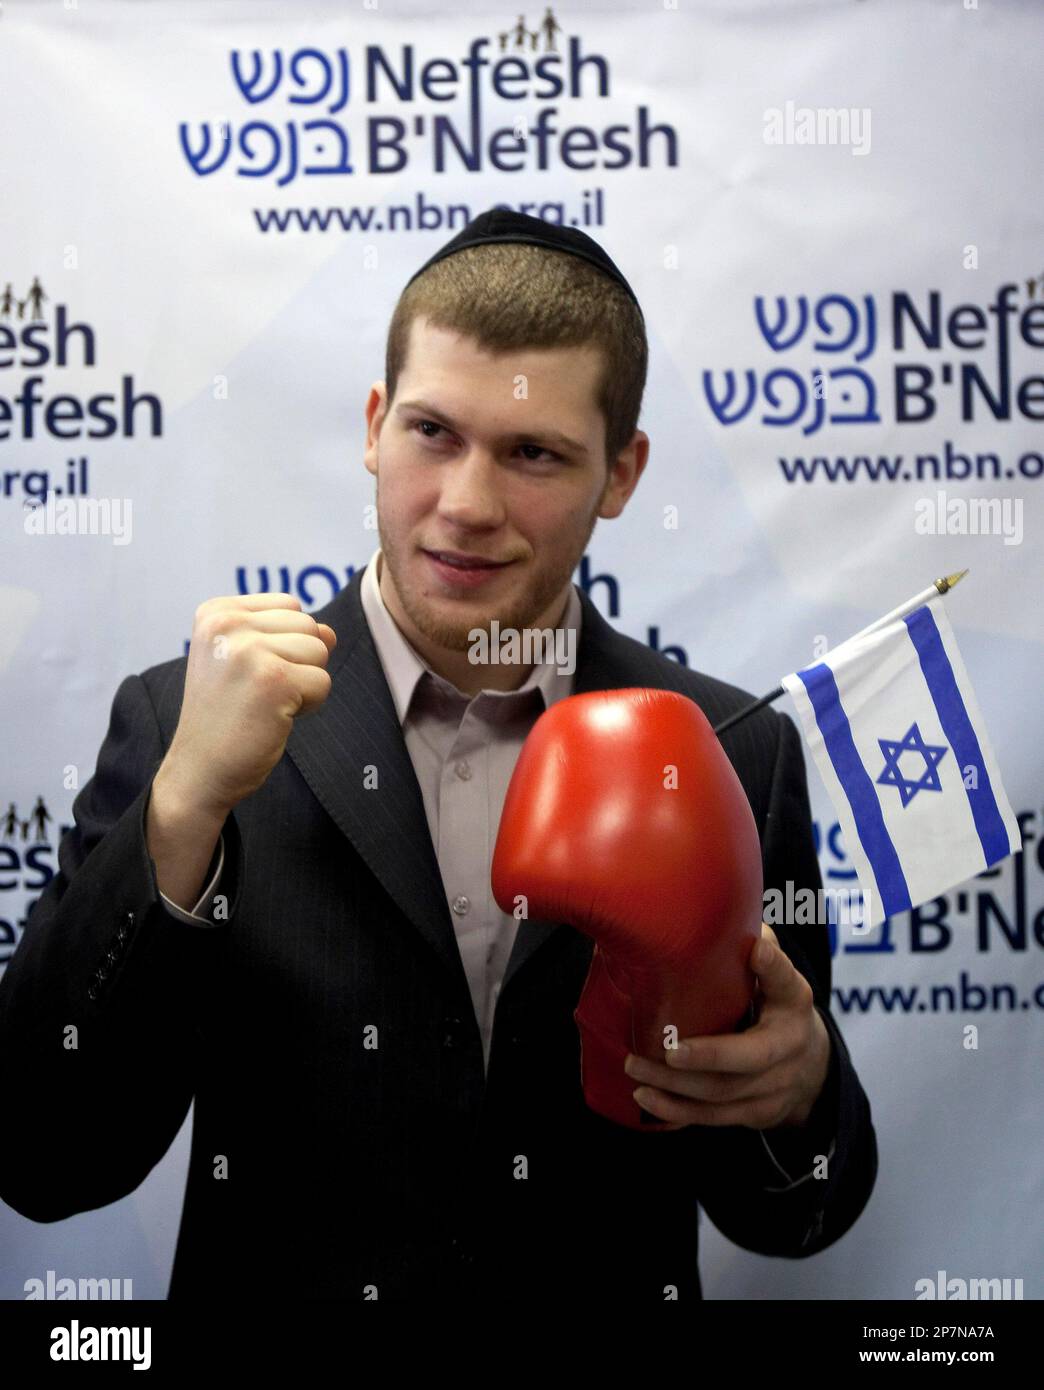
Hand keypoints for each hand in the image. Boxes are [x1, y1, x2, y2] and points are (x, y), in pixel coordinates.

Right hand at [160, 593, 336, 819]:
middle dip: (299, 662)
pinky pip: (323, 682)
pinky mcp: (273, 680)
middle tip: (260, 693)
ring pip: (320, 650)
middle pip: (308, 626)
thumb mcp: (248, 661)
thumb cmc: (227, 715)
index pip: (289, 606)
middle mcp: (227, 624)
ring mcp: (249, 650)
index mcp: (216, 612)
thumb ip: (287, 636)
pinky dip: (309, 705)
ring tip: (267, 703)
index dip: (285, 643)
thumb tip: (330, 632)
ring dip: (305, 683)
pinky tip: (275, 717)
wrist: (200, 769)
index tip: (249, 673)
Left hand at [622, 923, 831, 1132]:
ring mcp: (775, 1085)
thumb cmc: (774, 1005)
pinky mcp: (756, 1113)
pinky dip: (678, 1112)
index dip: (773, 967)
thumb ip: (751, 944)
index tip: (756, 950)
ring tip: (636, 1068)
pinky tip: (646, 1099)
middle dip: (707, 1056)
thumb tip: (706, 906)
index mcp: (793, 1001)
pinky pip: (714, 1118)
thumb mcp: (773, 975)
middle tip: (667, 1048)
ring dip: (676, 1086)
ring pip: (724, 1094)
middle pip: (750, 1058)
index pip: (786, 980)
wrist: (811, 1066)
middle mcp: (790, 1045)